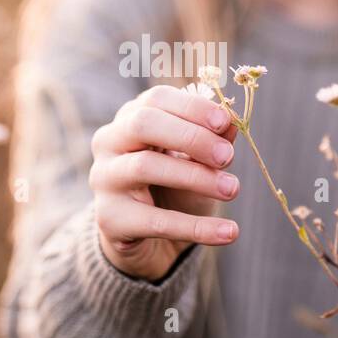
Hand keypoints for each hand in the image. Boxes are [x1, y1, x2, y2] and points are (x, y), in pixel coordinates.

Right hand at [89, 84, 240, 280]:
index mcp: (130, 118)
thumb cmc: (173, 185)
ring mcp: (104, 179)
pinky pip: (156, 221)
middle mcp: (109, 142)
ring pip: (145, 167)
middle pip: (143, 124)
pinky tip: (229, 232)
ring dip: (195, 177)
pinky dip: (197, 227)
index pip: (156, 100)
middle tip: (227, 156)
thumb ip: (212, 140)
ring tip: (232, 189)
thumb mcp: (196, 159)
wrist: (147, 237)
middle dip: (190, 137)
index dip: (192, 107)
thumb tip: (232, 126)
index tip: (225, 122)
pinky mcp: (110, 219)